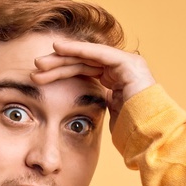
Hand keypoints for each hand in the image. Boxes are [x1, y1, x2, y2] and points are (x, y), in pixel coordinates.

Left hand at [30, 39, 155, 132]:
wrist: (150, 137)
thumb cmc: (131, 134)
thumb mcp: (108, 118)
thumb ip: (99, 106)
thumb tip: (86, 112)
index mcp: (116, 82)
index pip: (84, 72)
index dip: (61, 73)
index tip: (39, 78)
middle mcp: (121, 70)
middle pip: (83, 63)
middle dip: (58, 65)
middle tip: (35, 69)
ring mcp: (127, 64)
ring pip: (87, 57)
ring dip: (62, 58)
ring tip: (40, 62)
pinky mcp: (128, 63)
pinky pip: (98, 53)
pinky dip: (78, 50)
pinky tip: (59, 49)